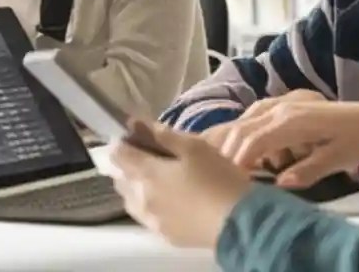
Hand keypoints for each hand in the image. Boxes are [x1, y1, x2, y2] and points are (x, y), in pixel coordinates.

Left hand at [109, 120, 252, 248]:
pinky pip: (146, 216)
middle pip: (120, 178)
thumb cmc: (218, 178)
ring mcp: (151, 220)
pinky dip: (149, 205)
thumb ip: (163, 134)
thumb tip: (135, 122)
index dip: (122, 142)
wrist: (240, 222)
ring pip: (130, 200)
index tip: (134, 136)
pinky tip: (169, 201)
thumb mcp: (194, 147)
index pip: (118, 155)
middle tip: (149, 157)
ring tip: (159, 180)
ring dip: (136, 187)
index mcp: (146, 174)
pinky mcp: (164, 235)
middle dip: (128, 165)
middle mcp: (141, 199)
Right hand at [219, 100, 358, 188]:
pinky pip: (256, 116)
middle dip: (230, 152)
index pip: (255, 140)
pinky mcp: (285, 106)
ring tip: (232, 167)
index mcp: (293, 121)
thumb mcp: (337, 159)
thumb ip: (308, 171)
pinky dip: (247, 133)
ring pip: (246, 120)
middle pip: (244, 128)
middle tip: (223, 178)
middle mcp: (282, 108)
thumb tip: (280, 184)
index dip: (239, 160)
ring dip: (237, 142)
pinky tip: (252, 151)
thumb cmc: (357, 140)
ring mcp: (282, 104)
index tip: (230, 181)